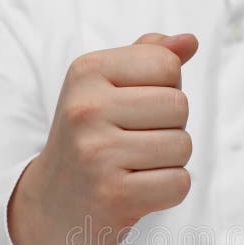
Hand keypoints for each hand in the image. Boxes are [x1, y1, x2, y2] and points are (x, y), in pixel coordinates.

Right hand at [8, 33, 198, 244]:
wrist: (53, 203)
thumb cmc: (91, 137)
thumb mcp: (106, 87)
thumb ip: (148, 57)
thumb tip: (190, 41)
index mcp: (85, 72)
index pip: (166, 64)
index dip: (165, 88)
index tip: (134, 107)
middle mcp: (86, 109)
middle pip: (179, 105)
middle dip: (170, 126)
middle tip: (134, 141)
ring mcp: (98, 154)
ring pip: (183, 146)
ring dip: (170, 160)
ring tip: (135, 165)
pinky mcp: (114, 196)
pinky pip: (179, 183)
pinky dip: (168, 190)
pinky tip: (138, 189)